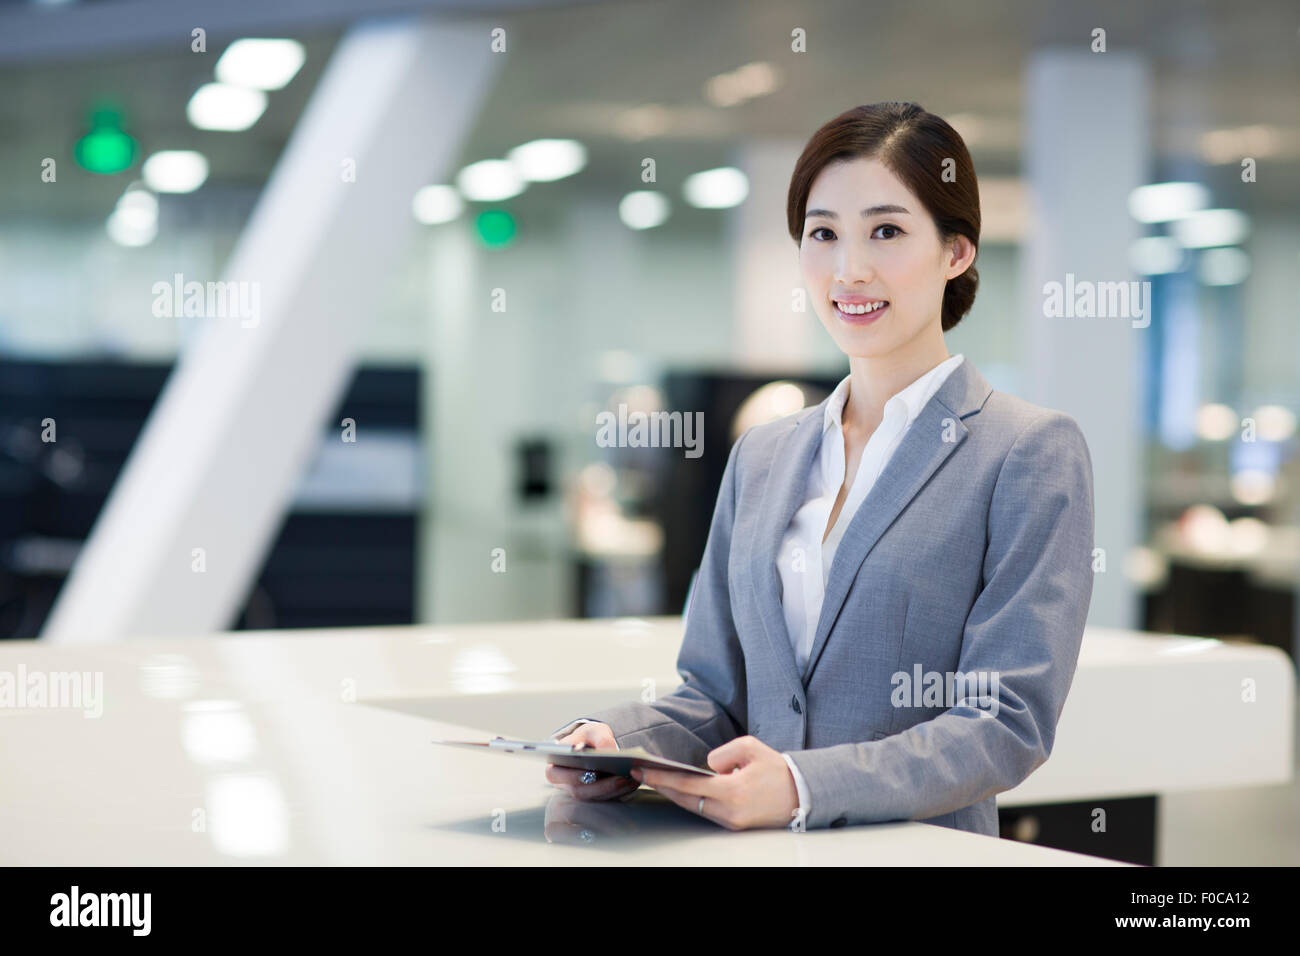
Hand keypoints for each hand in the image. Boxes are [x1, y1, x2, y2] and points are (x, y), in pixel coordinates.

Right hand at [544, 721, 638, 801]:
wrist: (596, 743)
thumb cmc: (589, 736)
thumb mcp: (594, 731)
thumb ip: (600, 739)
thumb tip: (609, 752)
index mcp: (555, 766)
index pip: (555, 775)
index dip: (571, 776)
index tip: (591, 772)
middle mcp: (565, 783)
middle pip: (579, 791)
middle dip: (601, 786)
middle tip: (620, 777)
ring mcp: (581, 791)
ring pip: (594, 797)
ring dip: (614, 790)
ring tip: (631, 779)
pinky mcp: (595, 796)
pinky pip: (606, 798)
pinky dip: (620, 791)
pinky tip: (633, 782)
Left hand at [630, 735, 798, 829]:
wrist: (801, 794)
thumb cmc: (777, 770)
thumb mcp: (750, 748)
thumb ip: (722, 753)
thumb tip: (705, 766)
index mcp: (732, 791)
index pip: (687, 784)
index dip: (662, 777)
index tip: (642, 770)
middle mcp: (728, 811)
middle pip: (684, 798)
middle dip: (661, 785)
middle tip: (639, 773)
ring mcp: (730, 821)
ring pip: (693, 806)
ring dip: (674, 792)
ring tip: (655, 778)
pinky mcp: (734, 825)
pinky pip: (705, 810)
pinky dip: (690, 799)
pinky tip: (679, 788)